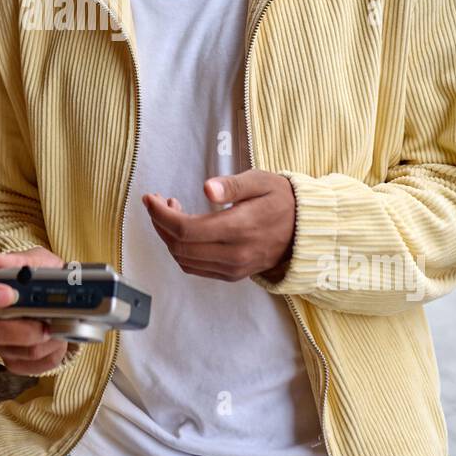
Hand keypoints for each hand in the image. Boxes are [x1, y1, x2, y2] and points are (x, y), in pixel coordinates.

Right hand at [0, 247, 76, 375]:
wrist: (66, 301)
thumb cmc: (45, 279)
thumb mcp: (40, 262)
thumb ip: (21, 261)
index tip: (9, 294)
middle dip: (23, 329)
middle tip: (47, 323)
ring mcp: (1, 344)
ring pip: (18, 351)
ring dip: (46, 341)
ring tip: (63, 327)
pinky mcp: (16, 362)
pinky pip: (32, 365)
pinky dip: (52, 353)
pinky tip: (60, 340)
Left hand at [141, 171, 295, 282]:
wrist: (305, 230)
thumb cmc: (281, 200)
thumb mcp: (261, 181)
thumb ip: (233, 185)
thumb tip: (207, 190)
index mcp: (240, 227)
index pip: (186, 229)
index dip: (161, 215)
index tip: (150, 198)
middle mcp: (235, 253)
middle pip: (179, 247)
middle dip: (160, 224)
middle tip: (159, 202)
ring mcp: (234, 267)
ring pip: (184, 260)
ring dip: (168, 238)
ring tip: (172, 212)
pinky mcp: (233, 274)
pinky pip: (196, 268)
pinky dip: (180, 251)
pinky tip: (183, 232)